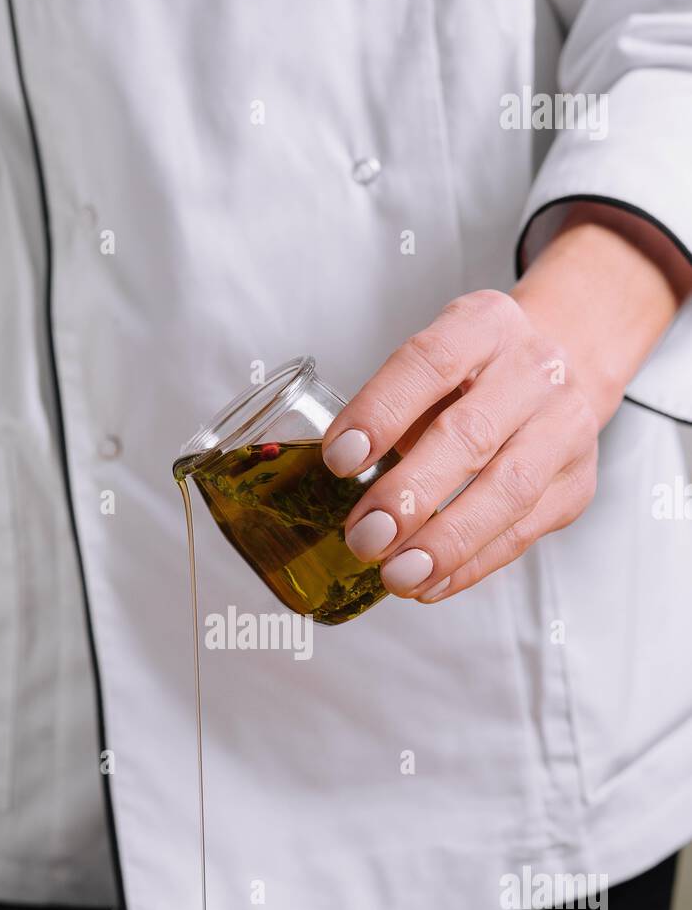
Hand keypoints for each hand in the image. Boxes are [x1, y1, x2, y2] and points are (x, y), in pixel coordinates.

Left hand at [323, 205, 691, 601]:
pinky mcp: (575, 482)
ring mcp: (564, 426)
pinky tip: (431, 583)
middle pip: (471, 434)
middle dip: (411, 494)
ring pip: (508, 490)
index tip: (339, 459)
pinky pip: (523, 532)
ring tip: (398, 574)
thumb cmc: (475, 377)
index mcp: (485, 325)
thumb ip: (390, 411)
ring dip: (446, 541)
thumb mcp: (433, 366)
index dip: (381, 412)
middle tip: (366, 537)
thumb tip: (333, 482)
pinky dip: (471, 565)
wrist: (560, 373)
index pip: (430, 363)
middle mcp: (534, 369)